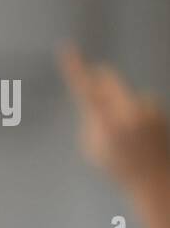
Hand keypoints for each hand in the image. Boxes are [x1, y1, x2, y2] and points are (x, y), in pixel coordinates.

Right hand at [59, 44, 169, 193]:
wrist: (155, 180)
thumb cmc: (118, 167)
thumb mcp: (93, 148)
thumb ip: (92, 120)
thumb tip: (95, 101)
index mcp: (107, 123)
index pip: (86, 89)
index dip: (75, 68)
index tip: (67, 47)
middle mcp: (129, 112)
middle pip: (110, 81)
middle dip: (101, 81)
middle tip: (96, 86)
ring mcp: (148, 110)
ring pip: (126, 97)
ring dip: (122, 108)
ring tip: (128, 136)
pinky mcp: (159, 112)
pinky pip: (142, 106)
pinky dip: (139, 116)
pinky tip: (142, 136)